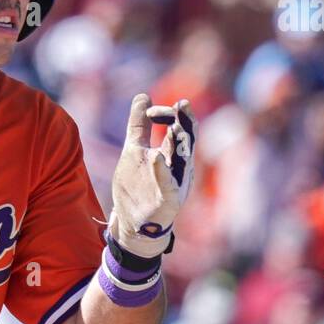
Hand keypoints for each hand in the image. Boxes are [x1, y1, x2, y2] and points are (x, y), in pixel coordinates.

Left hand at [108, 93, 196, 257]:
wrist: (137, 226)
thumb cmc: (140, 188)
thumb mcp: (136, 152)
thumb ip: (139, 126)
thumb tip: (143, 96)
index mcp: (171, 155)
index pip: (178, 128)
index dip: (169, 114)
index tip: (153, 109)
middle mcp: (177, 167)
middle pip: (186, 141)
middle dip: (185, 122)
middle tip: (181, 106)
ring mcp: (174, 183)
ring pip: (182, 160)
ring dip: (179, 141)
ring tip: (175, 124)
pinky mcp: (166, 200)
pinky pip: (167, 184)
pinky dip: (162, 171)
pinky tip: (156, 157)